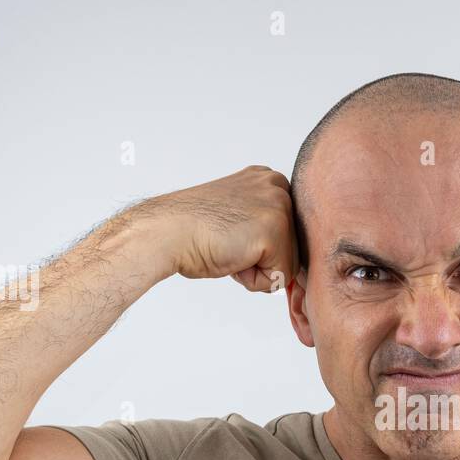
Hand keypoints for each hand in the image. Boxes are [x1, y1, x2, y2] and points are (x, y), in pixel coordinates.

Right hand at [136, 165, 300, 291]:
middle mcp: (278, 185)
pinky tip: (230, 256)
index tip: (228, 233)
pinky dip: (252, 280)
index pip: (288, 234)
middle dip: (259, 259)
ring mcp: (278, 205)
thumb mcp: (239, 218)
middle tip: (226, 241)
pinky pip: (278, 278)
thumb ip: (265, 229)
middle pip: (292, 249)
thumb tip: (295, 267)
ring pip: (287, 265)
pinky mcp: (274, 230)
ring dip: (256, 269)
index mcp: (269, 180)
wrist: (165, 232)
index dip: (257, 248)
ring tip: (227, 247)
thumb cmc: (192, 231)